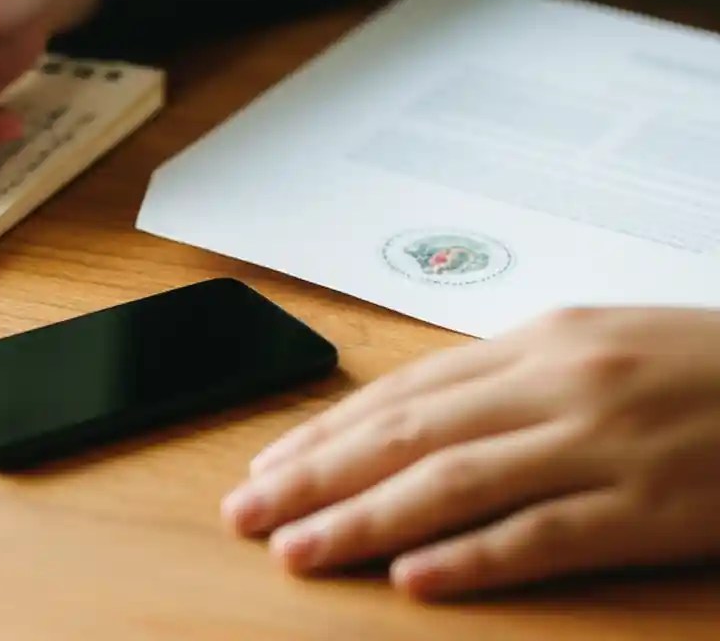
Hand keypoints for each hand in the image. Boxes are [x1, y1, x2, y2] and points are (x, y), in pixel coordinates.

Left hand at [222, 308, 719, 599]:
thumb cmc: (702, 368)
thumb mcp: (596, 347)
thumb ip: (505, 380)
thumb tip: (412, 419)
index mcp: (538, 344)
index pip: (403, 395)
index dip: (325, 435)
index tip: (267, 469)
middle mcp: (557, 386)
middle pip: (409, 436)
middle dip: (317, 477)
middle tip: (248, 515)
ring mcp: (603, 448)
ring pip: (455, 483)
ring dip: (365, 520)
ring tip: (298, 550)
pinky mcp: (651, 509)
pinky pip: (544, 535)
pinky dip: (473, 558)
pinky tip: (414, 579)